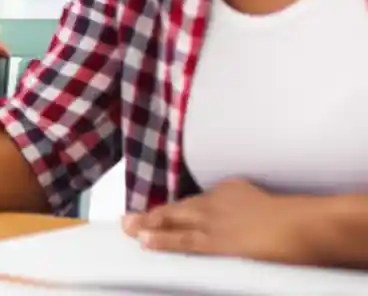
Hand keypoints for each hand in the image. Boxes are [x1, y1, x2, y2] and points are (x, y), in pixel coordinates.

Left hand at [122, 179, 316, 265]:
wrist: (304, 224)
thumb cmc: (300, 219)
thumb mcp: (270, 208)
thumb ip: (253, 212)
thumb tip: (251, 228)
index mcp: (231, 190)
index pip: (198, 200)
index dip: (180, 209)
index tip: (166, 212)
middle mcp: (217, 201)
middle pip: (180, 207)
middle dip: (155, 213)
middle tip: (130, 217)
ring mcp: (214, 221)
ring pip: (173, 221)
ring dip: (148, 224)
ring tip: (127, 228)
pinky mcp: (215, 241)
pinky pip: (183, 240)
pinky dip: (162, 240)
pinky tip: (144, 242)